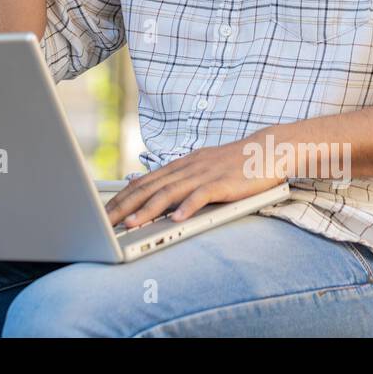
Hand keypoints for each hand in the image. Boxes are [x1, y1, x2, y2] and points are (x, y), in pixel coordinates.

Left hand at [104, 141, 286, 227]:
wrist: (268, 148)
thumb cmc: (235, 163)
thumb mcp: (202, 170)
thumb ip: (181, 181)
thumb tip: (159, 197)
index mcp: (180, 165)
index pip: (143, 182)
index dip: (122, 198)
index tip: (104, 212)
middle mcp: (187, 168)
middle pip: (149, 188)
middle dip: (124, 206)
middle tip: (104, 222)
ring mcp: (204, 174)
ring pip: (169, 193)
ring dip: (147, 210)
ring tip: (131, 225)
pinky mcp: (223, 183)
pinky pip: (201, 195)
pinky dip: (187, 207)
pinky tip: (175, 219)